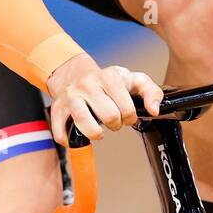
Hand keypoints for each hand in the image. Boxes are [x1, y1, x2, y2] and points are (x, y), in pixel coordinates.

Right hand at [46, 54, 162, 145]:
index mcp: (109, 78)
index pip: (126, 108)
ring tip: (99, 132)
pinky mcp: (57, 108)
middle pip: (109, 116)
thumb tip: (154, 110)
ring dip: (95, 133)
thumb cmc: (107, 81)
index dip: (130, 118)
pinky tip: (77, 136)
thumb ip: (152, 92)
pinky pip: (61, 131)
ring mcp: (71, 96)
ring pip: (83, 122)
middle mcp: (88, 85)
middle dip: (115, 125)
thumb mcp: (132, 80)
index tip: (126, 116)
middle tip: (113, 121)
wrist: (74, 72)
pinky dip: (69, 140)